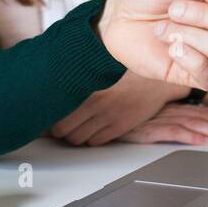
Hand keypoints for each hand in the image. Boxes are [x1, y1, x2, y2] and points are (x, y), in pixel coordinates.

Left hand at [50, 73, 187, 145]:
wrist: (156, 74)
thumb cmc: (127, 66)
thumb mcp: (98, 65)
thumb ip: (77, 75)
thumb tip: (54, 79)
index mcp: (85, 86)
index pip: (56, 111)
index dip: (51, 116)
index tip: (51, 115)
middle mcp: (94, 103)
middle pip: (63, 130)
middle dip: (61, 129)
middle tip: (63, 124)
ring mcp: (107, 117)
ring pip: (77, 139)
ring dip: (76, 135)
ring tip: (79, 127)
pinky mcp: (120, 126)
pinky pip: (96, 141)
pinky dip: (92, 138)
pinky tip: (95, 129)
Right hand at [118, 104, 207, 145]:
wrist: (97, 113)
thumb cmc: (122, 115)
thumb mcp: (151, 116)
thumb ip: (170, 119)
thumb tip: (194, 129)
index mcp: (172, 107)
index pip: (205, 113)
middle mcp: (169, 110)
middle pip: (206, 117)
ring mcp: (159, 118)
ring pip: (196, 123)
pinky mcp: (148, 128)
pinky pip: (175, 131)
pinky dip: (192, 135)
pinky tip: (205, 141)